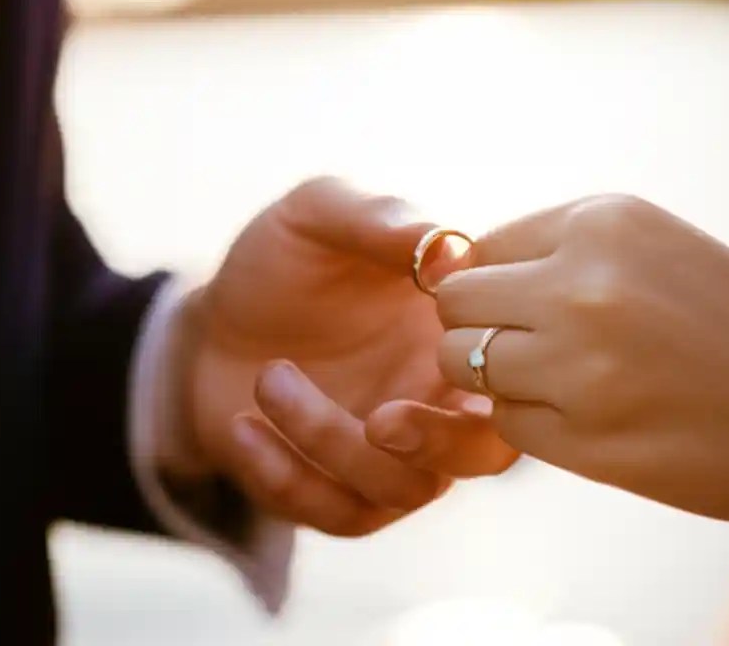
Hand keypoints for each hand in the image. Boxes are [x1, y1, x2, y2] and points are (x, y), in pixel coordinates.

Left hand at [169, 177, 516, 536]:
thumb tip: (448, 249)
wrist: (214, 317)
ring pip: (403, 489)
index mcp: (456, 332)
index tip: (432, 336)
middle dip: (438, 445)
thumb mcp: (318, 214)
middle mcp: (440, 400)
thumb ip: (379, 220)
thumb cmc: (284, 257)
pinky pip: (337, 515)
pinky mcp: (338, 493)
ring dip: (329, 440)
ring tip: (268, 375)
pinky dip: (287, 476)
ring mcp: (392, 454)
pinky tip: (243, 423)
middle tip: (379, 420)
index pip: (515, 367)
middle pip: (485, 455)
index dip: (494, 367)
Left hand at [430, 194, 728, 532]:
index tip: (532, 310)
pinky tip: (597, 424)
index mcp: (606, 221)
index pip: (482, 246)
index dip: (496, 286)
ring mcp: (577, 362)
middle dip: (478, 330)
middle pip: (454, 304)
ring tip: (570, 388)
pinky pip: (505, 423)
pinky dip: (532, 426)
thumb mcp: (662, 252)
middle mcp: (581, 281)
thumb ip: (567, 255)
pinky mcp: (583, 438)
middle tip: (535, 355)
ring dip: (499, 381)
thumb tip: (457, 271)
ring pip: (464, 364)